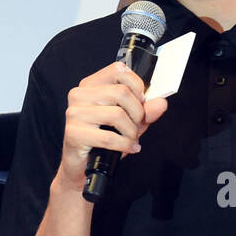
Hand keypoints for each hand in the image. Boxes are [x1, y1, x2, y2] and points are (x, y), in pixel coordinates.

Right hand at [55, 61, 166, 196]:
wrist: (82, 166)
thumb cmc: (102, 139)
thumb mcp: (129, 121)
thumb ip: (145, 111)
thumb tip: (161, 102)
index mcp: (90, 85)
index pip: (118, 69)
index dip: (136, 85)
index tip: (141, 101)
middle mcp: (79, 95)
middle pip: (121, 92)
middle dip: (137, 113)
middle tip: (137, 126)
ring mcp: (74, 114)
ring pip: (117, 115)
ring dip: (131, 132)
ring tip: (131, 139)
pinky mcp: (74, 133)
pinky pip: (109, 137)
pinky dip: (124, 145)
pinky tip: (128, 148)